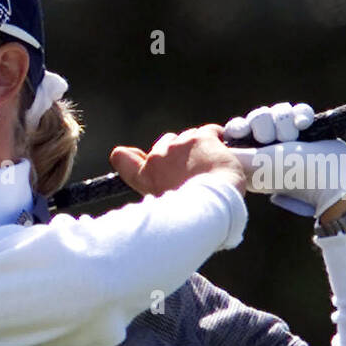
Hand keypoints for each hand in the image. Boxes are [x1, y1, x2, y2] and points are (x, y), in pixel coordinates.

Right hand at [110, 124, 245, 198]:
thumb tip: (138, 171)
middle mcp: (157, 158)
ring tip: (210, 167)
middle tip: (193, 170)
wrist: (211, 209)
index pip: (122, 159)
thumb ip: (151, 184)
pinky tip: (223, 156)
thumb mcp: (161, 203)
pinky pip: (211, 131)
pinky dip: (218, 141)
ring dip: (199, 147)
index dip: (126, 157)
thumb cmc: (189, 213)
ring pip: (189, 136)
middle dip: (179, 152)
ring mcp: (179, 146)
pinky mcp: (201, 138)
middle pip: (166, 143)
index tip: (124, 155)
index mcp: (144, 178)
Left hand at [223, 101, 345, 217]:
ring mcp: (289, 138)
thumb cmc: (290, 174)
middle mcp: (269, 147)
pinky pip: (299, 110)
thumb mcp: (255, 164)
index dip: (239, 127)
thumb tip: (218, 145)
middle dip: (265, 125)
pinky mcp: (309, 131)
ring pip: (277, 111)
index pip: (238, 131)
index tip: (241, 131)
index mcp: (251, 157)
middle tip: (273, 141)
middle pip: (257, 117)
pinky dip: (301, 115)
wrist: (330, 178)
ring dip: (284, 121)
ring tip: (293, 137)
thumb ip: (234, 152)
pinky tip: (305, 126)